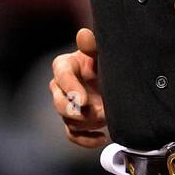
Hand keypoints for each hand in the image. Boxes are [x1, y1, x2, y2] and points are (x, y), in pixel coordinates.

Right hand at [49, 27, 109, 147]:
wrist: (115, 76)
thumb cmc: (107, 59)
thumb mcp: (102, 50)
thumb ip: (93, 44)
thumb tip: (83, 35)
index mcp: (64, 65)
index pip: (61, 77)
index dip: (71, 89)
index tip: (83, 101)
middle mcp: (60, 86)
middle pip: (60, 104)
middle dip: (81, 112)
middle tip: (103, 113)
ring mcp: (66, 105)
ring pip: (69, 121)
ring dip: (89, 123)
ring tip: (109, 117)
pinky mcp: (73, 121)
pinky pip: (73, 135)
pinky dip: (86, 140)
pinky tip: (102, 137)